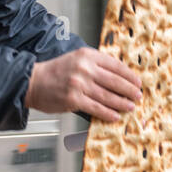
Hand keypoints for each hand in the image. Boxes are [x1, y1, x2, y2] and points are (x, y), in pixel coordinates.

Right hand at [24, 47, 141, 122]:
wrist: (33, 82)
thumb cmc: (55, 72)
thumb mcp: (76, 59)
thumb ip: (95, 65)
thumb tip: (117, 76)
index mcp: (87, 55)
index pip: (115, 65)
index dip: (129, 75)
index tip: (137, 82)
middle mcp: (85, 68)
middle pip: (114, 81)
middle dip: (129, 90)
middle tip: (138, 96)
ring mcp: (79, 85)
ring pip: (107, 96)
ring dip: (122, 103)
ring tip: (130, 107)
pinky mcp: (74, 100)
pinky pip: (96, 108)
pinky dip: (107, 113)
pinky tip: (115, 116)